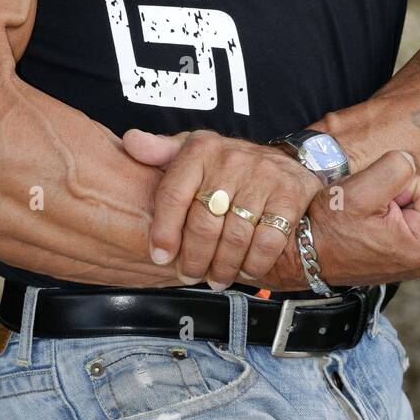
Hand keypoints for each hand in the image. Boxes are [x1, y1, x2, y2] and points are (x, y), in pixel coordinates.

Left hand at [122, 128, 323, 288]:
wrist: (285, 161)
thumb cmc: (228, 164)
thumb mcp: (193, 151)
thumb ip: (160, 151)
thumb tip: (130, 142)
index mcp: (201, 148)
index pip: (173, 194)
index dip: (164, 231)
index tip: (161, 256)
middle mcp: (231, 159)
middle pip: (204, 222)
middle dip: (194, 258)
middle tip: (190, 274)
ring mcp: (263, 176)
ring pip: (235, 236)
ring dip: (223, 266)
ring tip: (216, 277)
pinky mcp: (289, 194)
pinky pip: (267, 240)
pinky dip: (254, 263)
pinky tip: (246, 270)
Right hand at [262, 150, 419, 290]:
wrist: (304, 254)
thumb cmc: (328, 227)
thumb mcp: (358, 191)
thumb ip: (395, 168)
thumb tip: (412, 159)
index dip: (407, 182)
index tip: (379, 196)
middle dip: (401, 192)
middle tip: (369, 207)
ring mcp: (417, 259)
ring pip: (418, 206)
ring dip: (393, 202)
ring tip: (366, 215)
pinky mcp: (406, 256)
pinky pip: (408, 219)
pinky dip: (389, 215)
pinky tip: (368, 224)